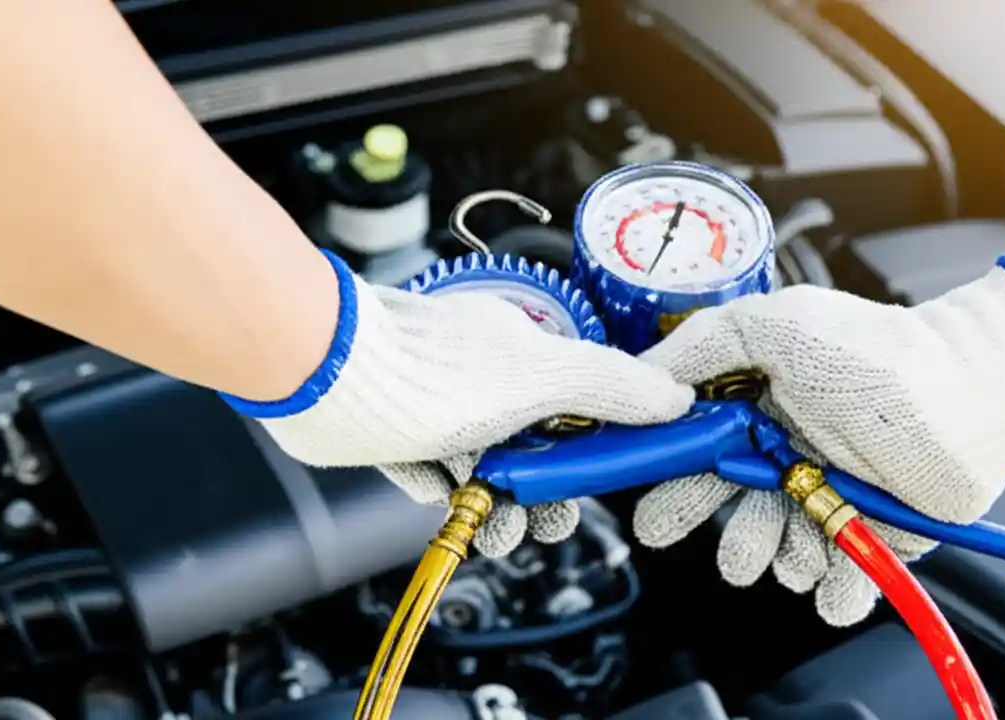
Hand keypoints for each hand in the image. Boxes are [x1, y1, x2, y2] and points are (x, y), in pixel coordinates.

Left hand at [224, 251, 694, 556]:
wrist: (327, 374)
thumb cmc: (434, 371)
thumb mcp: (544, 377)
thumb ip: (610, 385)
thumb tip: (677, 396)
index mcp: (524, 353)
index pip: (577, 405)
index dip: (591, 452)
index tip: (596, 486)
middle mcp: (481, 373)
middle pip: (530, 444)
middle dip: (541, 493)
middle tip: (541, 524)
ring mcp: (433, 401)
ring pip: (480, 464)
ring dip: (494, 504)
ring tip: (495, 530)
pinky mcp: (390, 429)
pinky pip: (426, 467)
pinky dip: (438, 488)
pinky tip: (441, 497)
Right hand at [634, 260, 1004, 624]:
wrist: (968, 393)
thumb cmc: (879, 353)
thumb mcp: (773, 325)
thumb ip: (701, 344)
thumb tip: (642, 375)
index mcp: (756, 411)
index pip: (695, 460)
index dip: (673, 487)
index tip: (657, 512)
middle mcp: (786, 459)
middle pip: (730, 519)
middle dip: (728, 538)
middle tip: (739, 543)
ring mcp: (828, 500)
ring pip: (780, 558)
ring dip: (783, 557)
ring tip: (804, 534)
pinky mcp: (872, 539)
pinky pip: (838, 587)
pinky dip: (833, 594)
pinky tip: (832, 579)